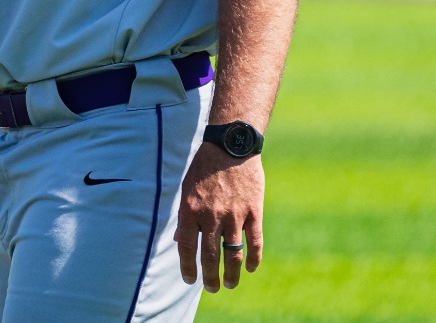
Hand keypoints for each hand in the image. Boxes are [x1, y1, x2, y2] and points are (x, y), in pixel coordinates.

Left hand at [175, 144, 263, 291]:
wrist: (230, 147)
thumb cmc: (204, 168)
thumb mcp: (186, 189)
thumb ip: (185, 217)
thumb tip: (181, 241)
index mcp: (190, 210)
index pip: (186, 247)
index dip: (188, 267)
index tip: (190, 280)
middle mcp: (210, 216)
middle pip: (210, 256)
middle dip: (210, 277)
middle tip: (211, 289)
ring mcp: (233, 215)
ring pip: (233, 254)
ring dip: (232, 274)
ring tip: (230, 284)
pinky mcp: (253, 212)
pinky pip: (254, 242)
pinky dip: (253, 258)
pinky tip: (251, 268)